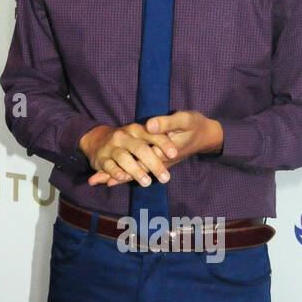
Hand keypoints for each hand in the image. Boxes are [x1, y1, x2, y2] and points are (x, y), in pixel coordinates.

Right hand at [80, 121, 178, 188]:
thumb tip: (176, 152)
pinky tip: (123, 178)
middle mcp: (124, 136)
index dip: (163, 144)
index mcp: (136, 129)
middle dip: (154, 164)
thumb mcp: (139, 136)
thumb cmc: (127, 141)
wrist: (96, 138)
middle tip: (166, 178)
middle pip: (141, 149)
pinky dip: (115, 172)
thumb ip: (155, 142)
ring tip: (147, 182)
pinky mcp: (101, 158)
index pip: (152, 135)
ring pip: (125, 159)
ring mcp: (112, 147)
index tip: (174, 154)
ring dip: (136, 171)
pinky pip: (109, 166)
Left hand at [83, 112, 222, 187]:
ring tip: (96, 181)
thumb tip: (149, 126)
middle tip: (96, 181)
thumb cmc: (195, 125)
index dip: (125, 168)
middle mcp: (160, 160)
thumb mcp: (184, 120)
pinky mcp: (157, 159)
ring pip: (135, 171)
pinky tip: (111, 176)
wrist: (205, 135)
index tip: (109, 175)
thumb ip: (166, 123)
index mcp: (164, 152)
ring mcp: (158, 161)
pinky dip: (125, 171)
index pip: (142, 163)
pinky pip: (139, 167)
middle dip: (115, 175)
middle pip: (134, 170)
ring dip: (117, 176)